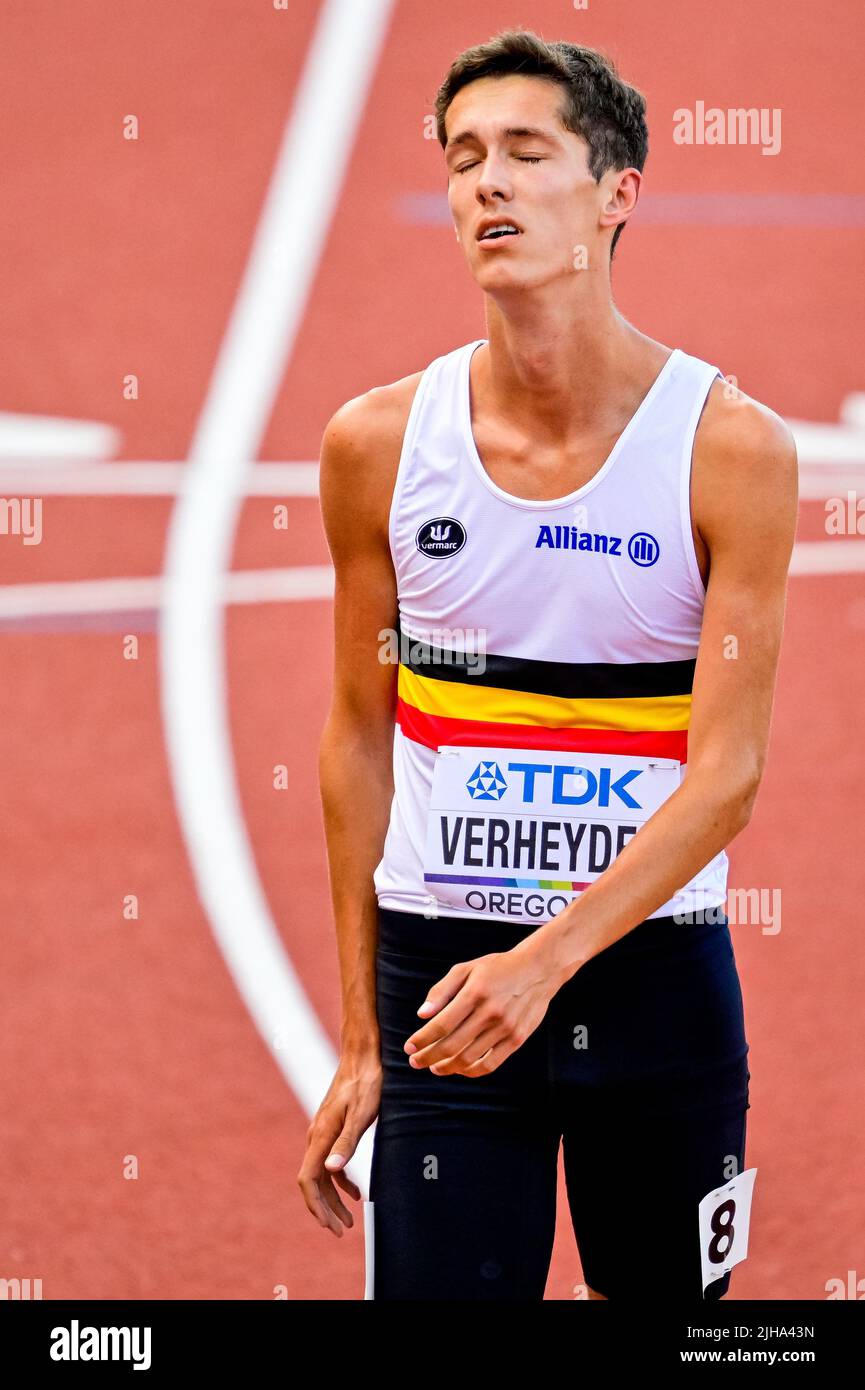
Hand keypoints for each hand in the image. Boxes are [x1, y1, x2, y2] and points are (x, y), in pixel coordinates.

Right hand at [297, 1051, 380, 1235]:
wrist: (363, 1055)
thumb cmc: (366, 1083)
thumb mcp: (362, 1114)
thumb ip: (347, 1143)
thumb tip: (331, 1171)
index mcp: (321, 1135)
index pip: (308, 1180)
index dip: (316, 1206)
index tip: (330, 1226)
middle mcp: (316, 1136)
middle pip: (313, 1182)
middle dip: (324, 1209)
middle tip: (341, 1232)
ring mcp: (322, 1132)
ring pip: (321, 1175)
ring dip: (333, 1199)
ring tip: (349, 1220)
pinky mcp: (331, 1129)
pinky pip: (329, 1163)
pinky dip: (340, 1181)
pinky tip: (355, 1191)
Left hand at [402, 942, 557, 1077]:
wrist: (538, 970)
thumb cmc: (497, 968)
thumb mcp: (467, 969)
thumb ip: (442, 991)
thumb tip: (422, 1015)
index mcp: (474, 993)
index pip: (442, 1024)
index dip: (423, 1039)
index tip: (409, 1047)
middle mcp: (490, 1013)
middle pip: (452, 1045)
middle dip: (428, 1057)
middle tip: (415, 1061)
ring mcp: (505, 1028)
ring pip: (469, 1058)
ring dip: (447, 1067)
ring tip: (434, 1067)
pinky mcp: (517, 1039)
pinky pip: (491, 1064)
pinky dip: (472, 1071)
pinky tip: (459, 1068)